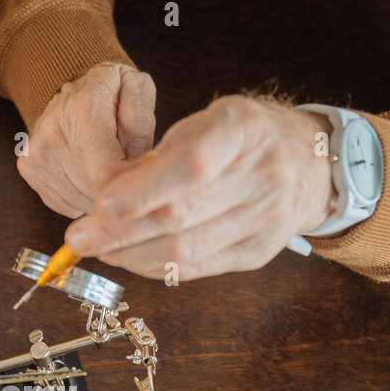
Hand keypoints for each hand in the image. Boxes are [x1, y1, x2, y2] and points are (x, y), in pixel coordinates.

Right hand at [17, 62, 156, 216]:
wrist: (67, 84)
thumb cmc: (111, 90)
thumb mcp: (136, 86)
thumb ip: (141, 119)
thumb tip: (138, 158)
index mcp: (83, 109)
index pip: (105, 171)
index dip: (130, 183)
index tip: (144, 179)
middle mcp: (53, 133)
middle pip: (95, 191)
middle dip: (119, 189)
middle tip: (130, 172)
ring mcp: (37, 154)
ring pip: (82, 202)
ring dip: (101, 195)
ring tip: (108, 170)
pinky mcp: (28, 169)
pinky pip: (66, 205)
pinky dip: (82, 198)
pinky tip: (88, 174)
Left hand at [63, 96, 335, 279]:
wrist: (310, 163)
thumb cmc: (243, 137)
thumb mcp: (207, 121)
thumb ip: (161, 156)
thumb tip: (105, 197)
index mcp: (245, 129)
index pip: (191, 166)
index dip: (144, 190)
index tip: (100, 204)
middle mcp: (263, 175)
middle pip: (181, 216)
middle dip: (120, 231)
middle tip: (78, 237)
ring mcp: (266, 219)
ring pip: (185, 250)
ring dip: (131, 254)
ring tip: (97, 247)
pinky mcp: (259, 252)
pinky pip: (197, 268)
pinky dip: (155, 266)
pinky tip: (128, 257)